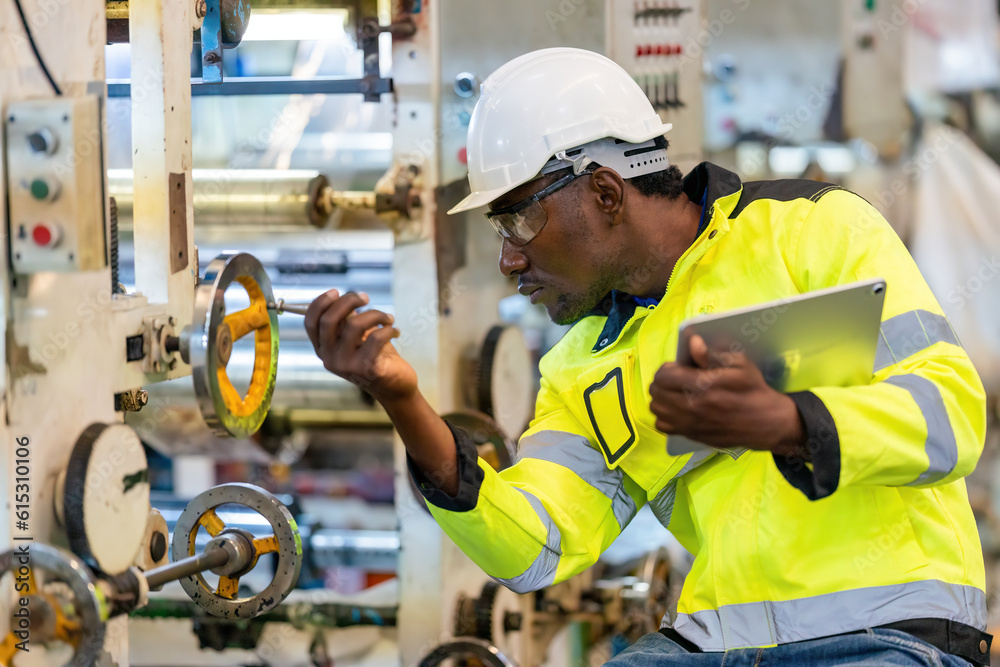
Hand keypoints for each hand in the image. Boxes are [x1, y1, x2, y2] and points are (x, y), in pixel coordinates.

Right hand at [304, 289, 417, 403]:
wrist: (394, 387)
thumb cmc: (375, 356)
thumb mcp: (357, 337)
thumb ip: (346, 321)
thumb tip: (345, 298)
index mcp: (323, 349)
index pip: (311, 322)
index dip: (320, 302)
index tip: (336, 291)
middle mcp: (329, 359)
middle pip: (329, 320)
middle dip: (348, 301)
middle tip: (366, 297)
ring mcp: (346, 365)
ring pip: (354, 325)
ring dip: (375, 314)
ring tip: (388, 318)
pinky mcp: (366, 370)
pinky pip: (376, 338)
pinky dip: (389, 329)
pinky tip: (395, 331)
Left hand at [649, 335, 805, 454]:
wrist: (765, 422)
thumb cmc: (752, 389)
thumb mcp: (740, 364)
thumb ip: (712, 354)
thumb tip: (693, 343)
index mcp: (703, 386)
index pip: (663, 376)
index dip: (667, 368)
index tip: (677, 367)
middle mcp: (691, 406)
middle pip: (656, 392)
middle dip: (662, 381)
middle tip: (675, 379)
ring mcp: (689, 423)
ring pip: (656, 409)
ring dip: (661, 398)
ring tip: (674, 393)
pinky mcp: (691, 435)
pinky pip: (662, 426)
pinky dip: (665, 416)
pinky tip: (676, 410)